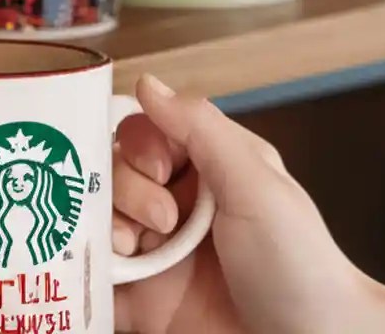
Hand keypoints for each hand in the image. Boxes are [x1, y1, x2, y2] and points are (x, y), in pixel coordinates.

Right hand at [112, 76, 369, 333]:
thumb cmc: (301, 267)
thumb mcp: (256, 185)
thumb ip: (200, 129)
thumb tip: (147, 83)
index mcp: (205, 170)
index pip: (144, 134)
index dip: (140, 145)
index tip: (160, 168)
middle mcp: (174, 207)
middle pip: (111, 175)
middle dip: (126, 191)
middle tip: (164, 222)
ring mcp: (155, 256)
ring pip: (93, 222)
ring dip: (105, 230)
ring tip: (137, 254)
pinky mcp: (139, 302)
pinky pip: (92, 281)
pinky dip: (83, 274)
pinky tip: (97, 273)